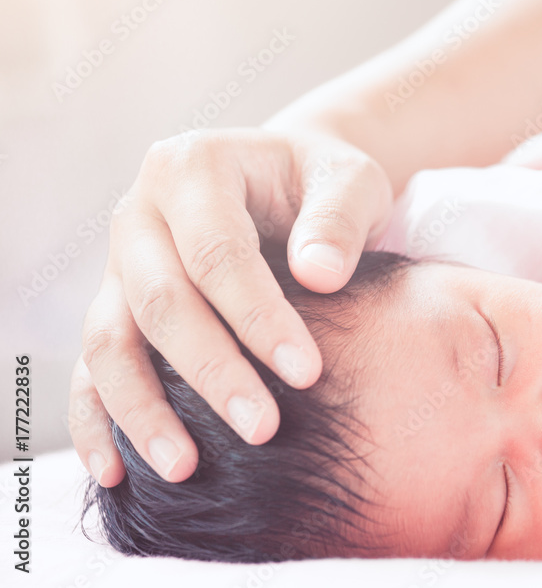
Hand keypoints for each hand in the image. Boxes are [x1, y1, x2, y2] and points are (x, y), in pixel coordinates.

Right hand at [68, 128, 393, 485]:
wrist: (292, 178)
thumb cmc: (323, 181)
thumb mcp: (348, 180)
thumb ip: (338, 220)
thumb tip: (318, 276)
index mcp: (191, 168)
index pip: (218, 253)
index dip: (259, 317)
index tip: (307, 374)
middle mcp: (140, 214)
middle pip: (160, 301)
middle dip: (211, 372)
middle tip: (263, 430)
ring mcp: (118, 263)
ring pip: (110, 340)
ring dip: (143, 409)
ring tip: (185, 469)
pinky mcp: (114, 306)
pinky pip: (92, 366)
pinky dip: (100, 419)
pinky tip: (119, 472)